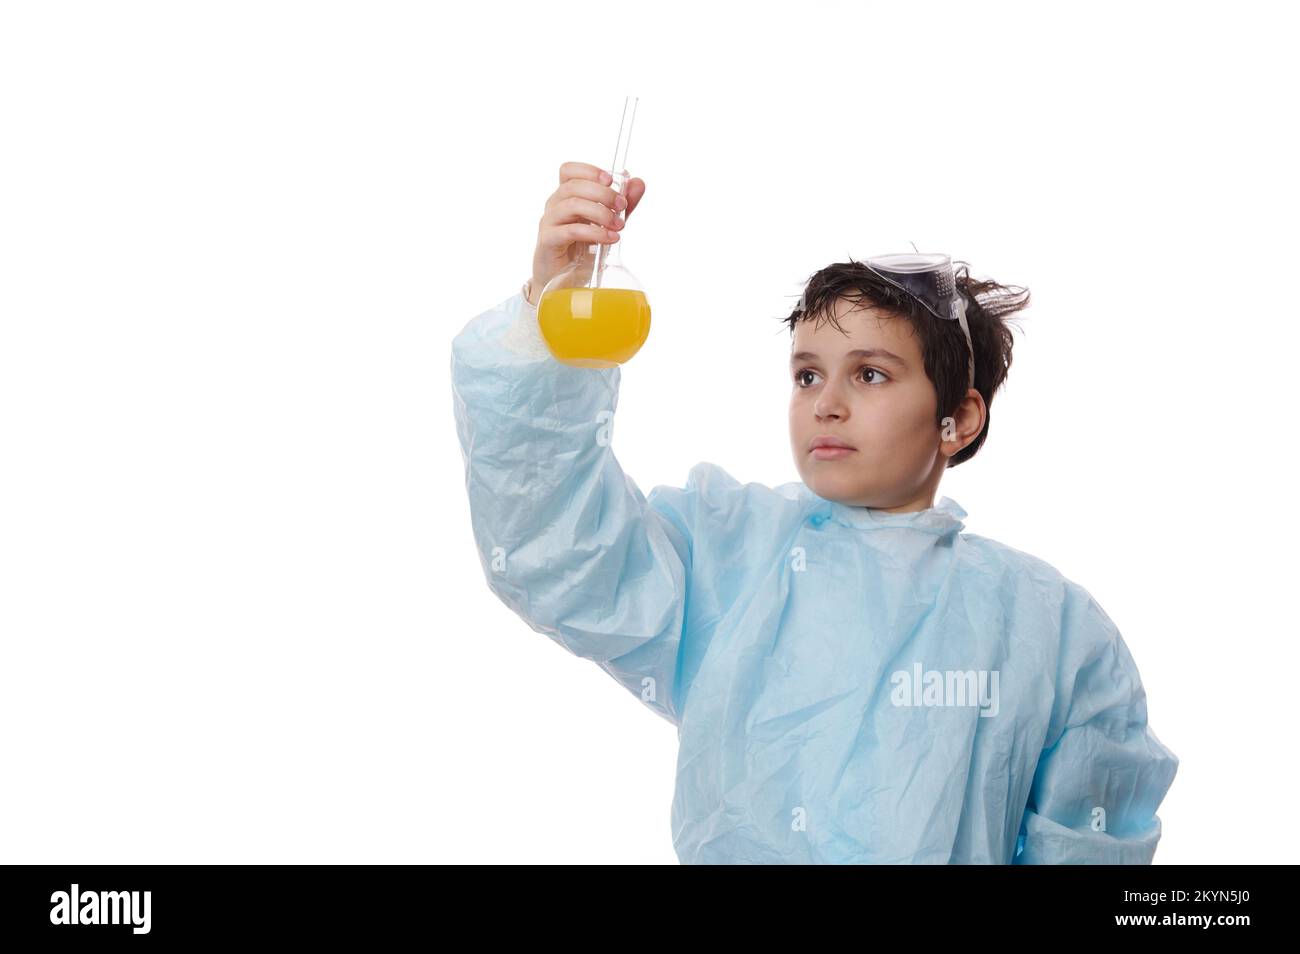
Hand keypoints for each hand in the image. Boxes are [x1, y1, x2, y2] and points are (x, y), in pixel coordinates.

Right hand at [529, 161, 644, 305]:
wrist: (564, 280)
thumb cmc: (582, 249)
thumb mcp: (607, 223)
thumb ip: (622, 204)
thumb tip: (638, 182)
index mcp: (566, 196)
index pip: (569, 170)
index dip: (589, 170)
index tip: (610, 180)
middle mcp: (555, 205)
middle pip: (573, 186)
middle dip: (602, 193)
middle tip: (622, 206)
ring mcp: (549, 222)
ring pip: (572, 205)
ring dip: (600, 212)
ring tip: (619, 225)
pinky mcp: (548, 241)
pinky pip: (570, 230)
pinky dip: (594, 233)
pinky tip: (610, 239)